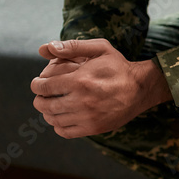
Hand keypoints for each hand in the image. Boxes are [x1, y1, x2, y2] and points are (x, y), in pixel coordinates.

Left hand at [31, 39, 172, 137]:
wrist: (141, 88)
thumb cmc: (118, 66)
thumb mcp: (100, 48)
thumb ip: (72, 46)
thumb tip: (45, 48)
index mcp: (80, 81)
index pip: (43, 87)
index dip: (36, 85)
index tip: (39, 83)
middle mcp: (82, 101)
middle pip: (45, 105)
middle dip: (39, 99)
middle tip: (43, 95)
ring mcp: (88, 117)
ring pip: (53, 119)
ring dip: (48, 112)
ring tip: (52, 105)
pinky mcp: (94, 128)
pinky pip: (65, 132)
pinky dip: (59, 126)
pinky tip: (63, 117)